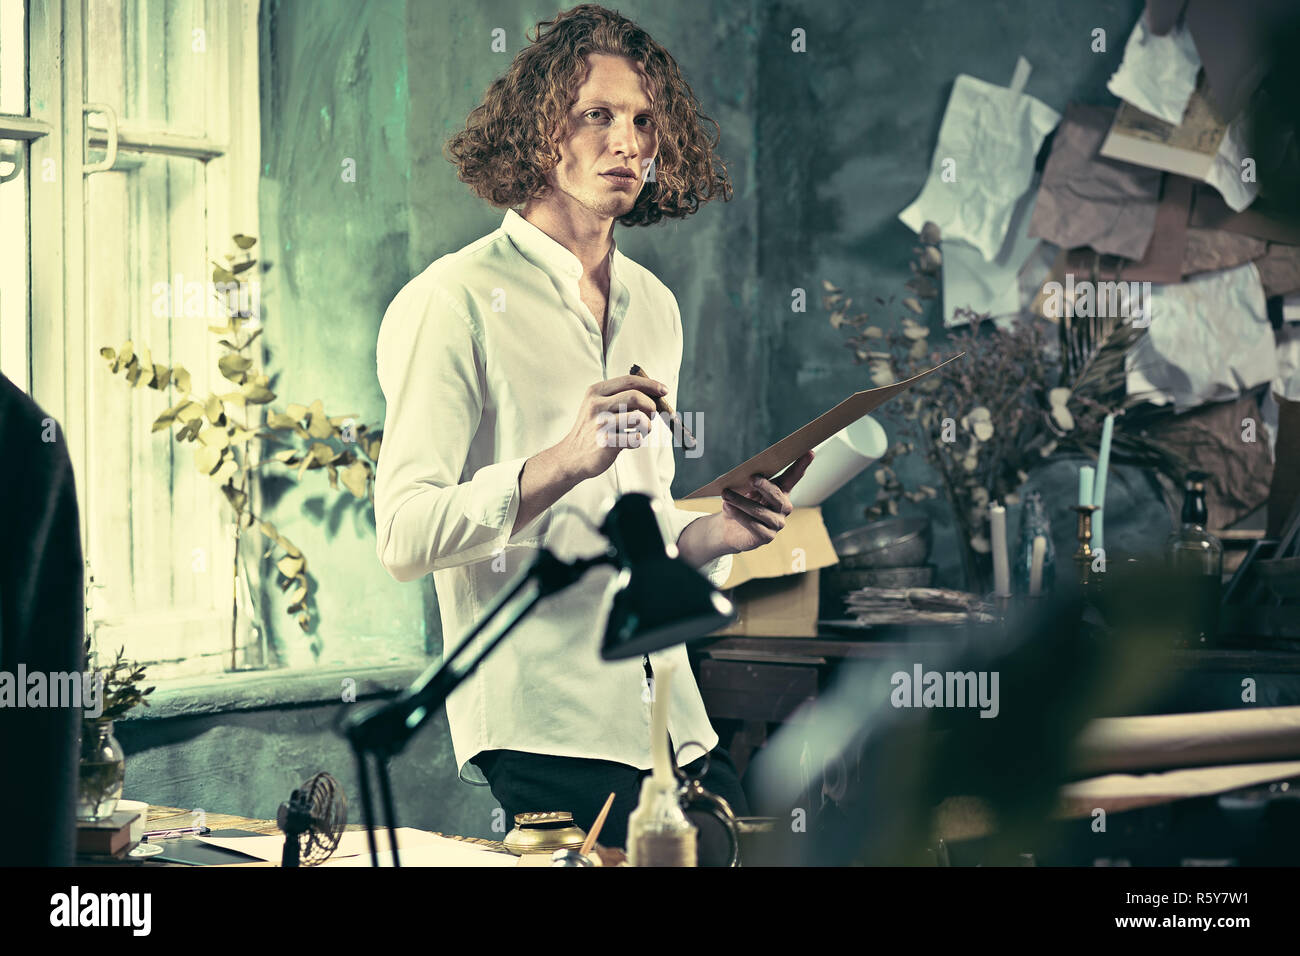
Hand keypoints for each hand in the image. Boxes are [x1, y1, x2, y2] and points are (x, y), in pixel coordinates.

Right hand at [552, 374, 666, 482]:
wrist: (572, 456)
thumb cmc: (592, 430)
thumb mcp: (598, 406)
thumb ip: (619, 397)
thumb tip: (653, 394)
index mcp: (596, 392)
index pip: (629, 381)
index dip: (650, 384)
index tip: (663, 390)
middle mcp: (596, 405)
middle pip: (636, 396)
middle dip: (651, 406)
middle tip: (652, 415)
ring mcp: (600, 424)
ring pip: (639, 418)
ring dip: (647, 426)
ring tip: (641, 431)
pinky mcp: (605, 442)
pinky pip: (635, 439)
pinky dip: (638, 440)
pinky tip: (630, 442)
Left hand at [717, 451, 813, 553]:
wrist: (730, 528)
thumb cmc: (740, 504)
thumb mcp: (744, 489)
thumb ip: (750, 482)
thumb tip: (749, 473)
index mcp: (781, 491)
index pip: (793, 477)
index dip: (801, 465)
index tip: (809, 452)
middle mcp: (783, 507)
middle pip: (777, 495)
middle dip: (764, 486)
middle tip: (751, 477)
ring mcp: (777, 523)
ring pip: (760, 511)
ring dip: (741, 502)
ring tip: (726, 494)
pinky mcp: (766, 537)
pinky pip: (753, 525)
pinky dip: (739, 515)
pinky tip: (728, 508)